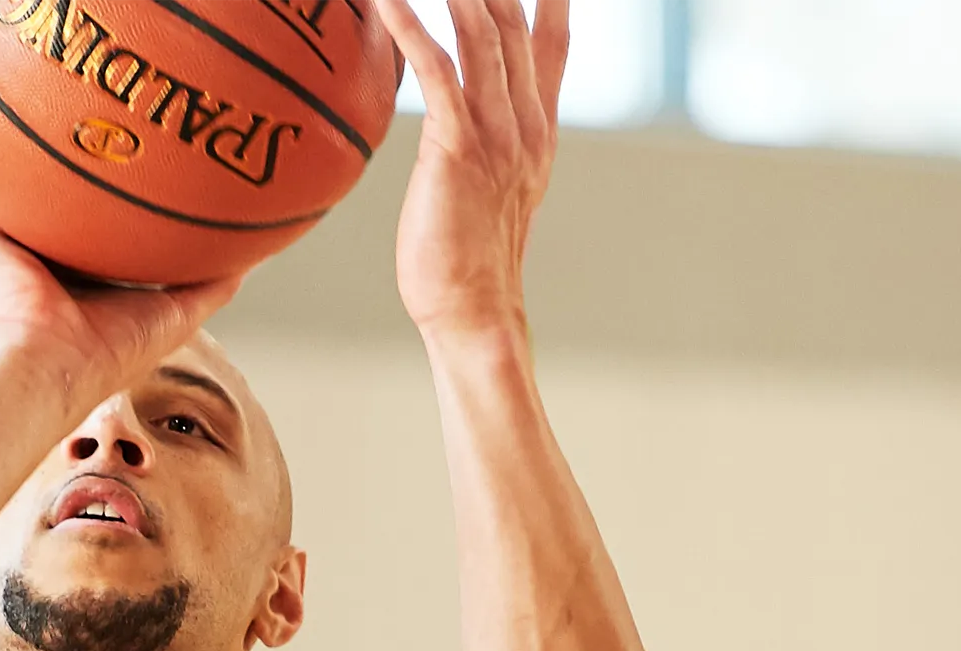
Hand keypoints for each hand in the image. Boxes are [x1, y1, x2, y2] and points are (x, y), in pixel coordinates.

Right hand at [0, 82, 245, 407]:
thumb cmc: (107, 352)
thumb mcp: (176, 311)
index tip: (104, 130)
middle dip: (26, 137)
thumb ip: (210, 280)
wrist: (46, 366)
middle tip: (38, 83)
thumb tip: (253, 250)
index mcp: (70, 262)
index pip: (76, 206)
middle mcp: (25, 243)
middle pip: (24, 177)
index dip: (87, 171)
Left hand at [374, 0, 567, 342]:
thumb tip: (461, 126)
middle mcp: (524, 121)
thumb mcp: (486, 192)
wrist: (472, 311)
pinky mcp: (460, 146)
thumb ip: (484, 144)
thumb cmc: (465, 261)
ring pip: (481, 31)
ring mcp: (497, 132)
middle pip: (511, 19)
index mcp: (537, 129)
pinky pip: (436, 69)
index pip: (550, 39)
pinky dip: (410, 26)